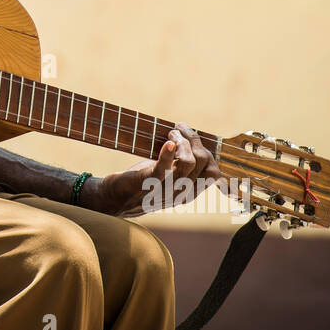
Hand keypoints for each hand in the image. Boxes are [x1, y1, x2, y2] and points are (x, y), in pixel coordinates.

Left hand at [90, 122, 224, 216]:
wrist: (116, 199)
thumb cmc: (143, 182)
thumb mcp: (169, 177)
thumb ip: (183, 166)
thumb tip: (194, 141)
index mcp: (190, 192)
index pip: (213, 172)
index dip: (206, 151)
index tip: (191, 137)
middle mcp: (182, 192)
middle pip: (203, 162)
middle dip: (193, 139)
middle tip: (178, 129)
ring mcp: (166, 188)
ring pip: (188, 162)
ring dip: (181, 141)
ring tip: (170, 133)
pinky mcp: (148, 182)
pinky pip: (164, 169)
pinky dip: (167, 153)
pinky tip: (168, 143)